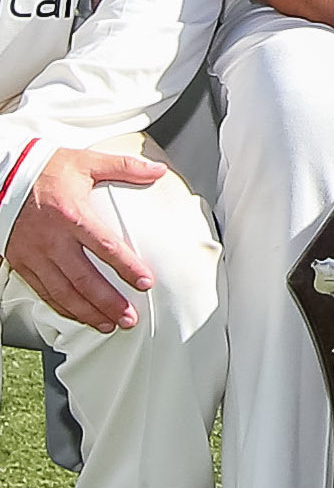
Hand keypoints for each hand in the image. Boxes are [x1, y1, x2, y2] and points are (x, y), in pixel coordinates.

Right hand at [4, 148, 163, 332]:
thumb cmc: (42, 169)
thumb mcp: (83, 163)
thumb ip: (122, 167)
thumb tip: (157, 169)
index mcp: (71, 214)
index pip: (105, 246)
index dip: (126, 266)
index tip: (145, 282)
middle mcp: (51, 238)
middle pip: (83, 278)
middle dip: (108, 302)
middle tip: (129, 318)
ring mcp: (34, 252)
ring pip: (62, 291)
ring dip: (87, 312)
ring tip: (109, 325)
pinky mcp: (21, 261)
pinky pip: (43, 291)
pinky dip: (63, 308)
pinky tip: (80, 316)